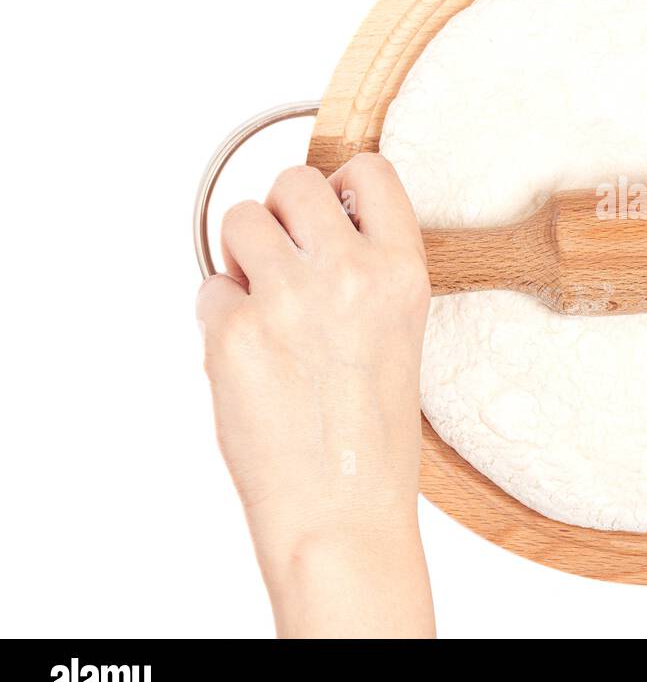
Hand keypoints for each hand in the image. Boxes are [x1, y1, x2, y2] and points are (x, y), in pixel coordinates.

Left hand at [196, 153, 433, 637]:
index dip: (341, 184)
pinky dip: (220, 315)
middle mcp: (349, 273)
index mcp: (402, 273)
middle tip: (286, 260)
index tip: (330, 210)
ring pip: (238, 219)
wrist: (343, 511)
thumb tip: (306, 224)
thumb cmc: (372, 437)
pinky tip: (250, 357)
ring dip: (242, 254)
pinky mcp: (232, 332)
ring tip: (263, 304)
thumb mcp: (399, 335)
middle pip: (293, 181)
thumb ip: (364, 271)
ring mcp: (287, 299)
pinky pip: (208, 287)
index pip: (368, 170)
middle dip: (282, 213)